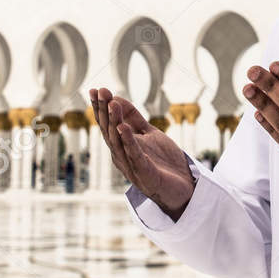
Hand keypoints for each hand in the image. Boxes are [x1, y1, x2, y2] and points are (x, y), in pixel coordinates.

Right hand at [88, 87, 195, 216]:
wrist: (182, 188)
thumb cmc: (163, 163)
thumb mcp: (148, 135)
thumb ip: (134, 119)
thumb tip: (117, 99)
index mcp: (121, 147)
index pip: (108, 124)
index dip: (101, 107)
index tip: (95, 89)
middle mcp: (122, 156)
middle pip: (109, 131)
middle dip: (104, 110)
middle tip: (99, 91)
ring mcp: (132, 166)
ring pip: (119, 142)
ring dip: (114, 121)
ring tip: (112, 103)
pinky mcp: (144, 174)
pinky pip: (135, 155)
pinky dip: (128, 141)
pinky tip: (123, 127)